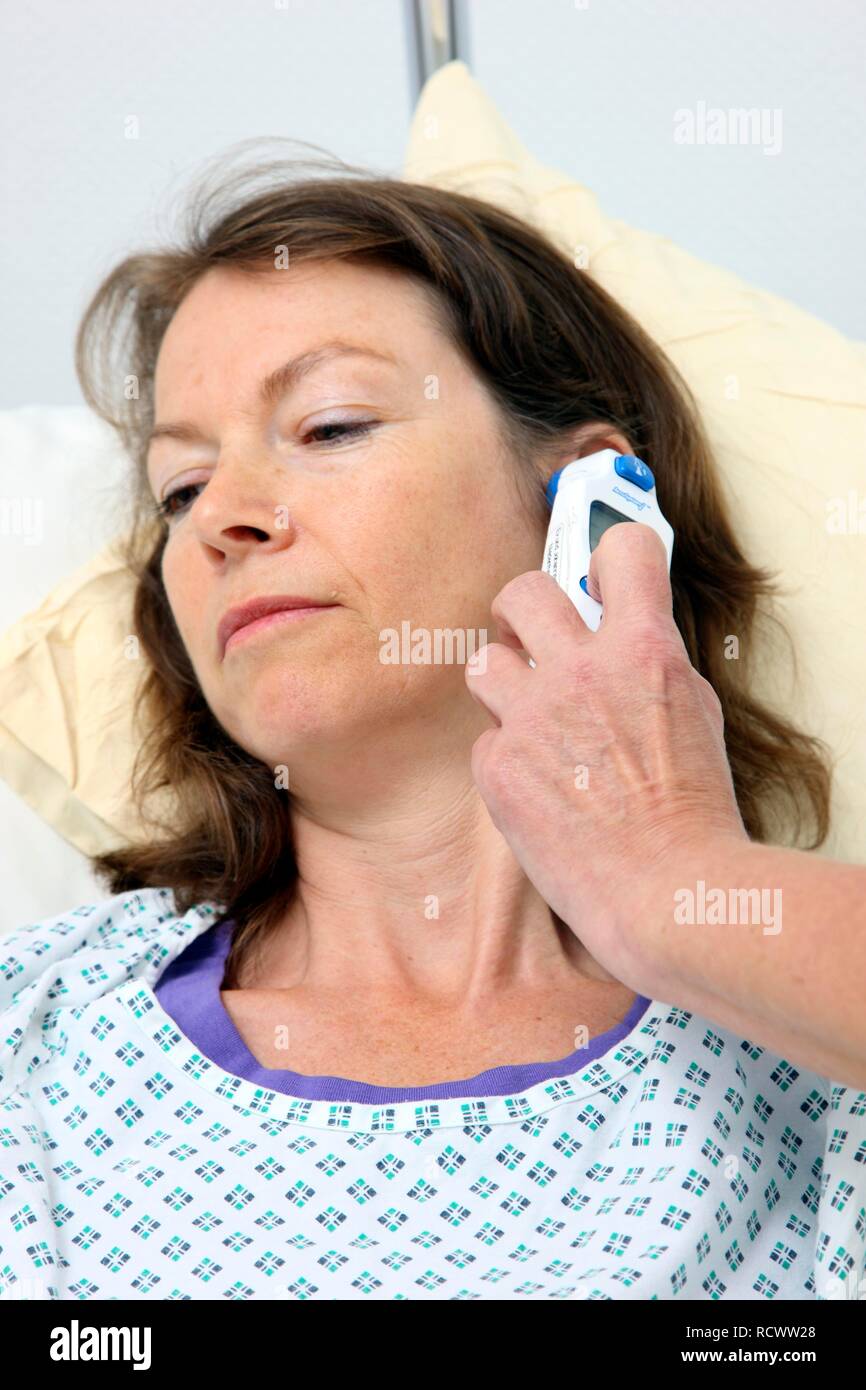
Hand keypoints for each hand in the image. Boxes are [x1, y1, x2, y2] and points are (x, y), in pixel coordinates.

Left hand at [465, 522, 748, 994]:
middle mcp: (582, 670)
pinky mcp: (499, 766)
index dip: (607, 557)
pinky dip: (508, 762)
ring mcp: (533, 716)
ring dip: (504, 687)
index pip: (622, 551)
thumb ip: (649, 665)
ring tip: (530, 724)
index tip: (598, 580)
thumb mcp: (694, 714)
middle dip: (520, 610)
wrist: (666, 891)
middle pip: (522, 591)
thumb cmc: (695, 812)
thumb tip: (621, 638)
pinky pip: (487, 741)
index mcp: (643, 649)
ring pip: (483, 662)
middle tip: (528, 639)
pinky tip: (539, 792)